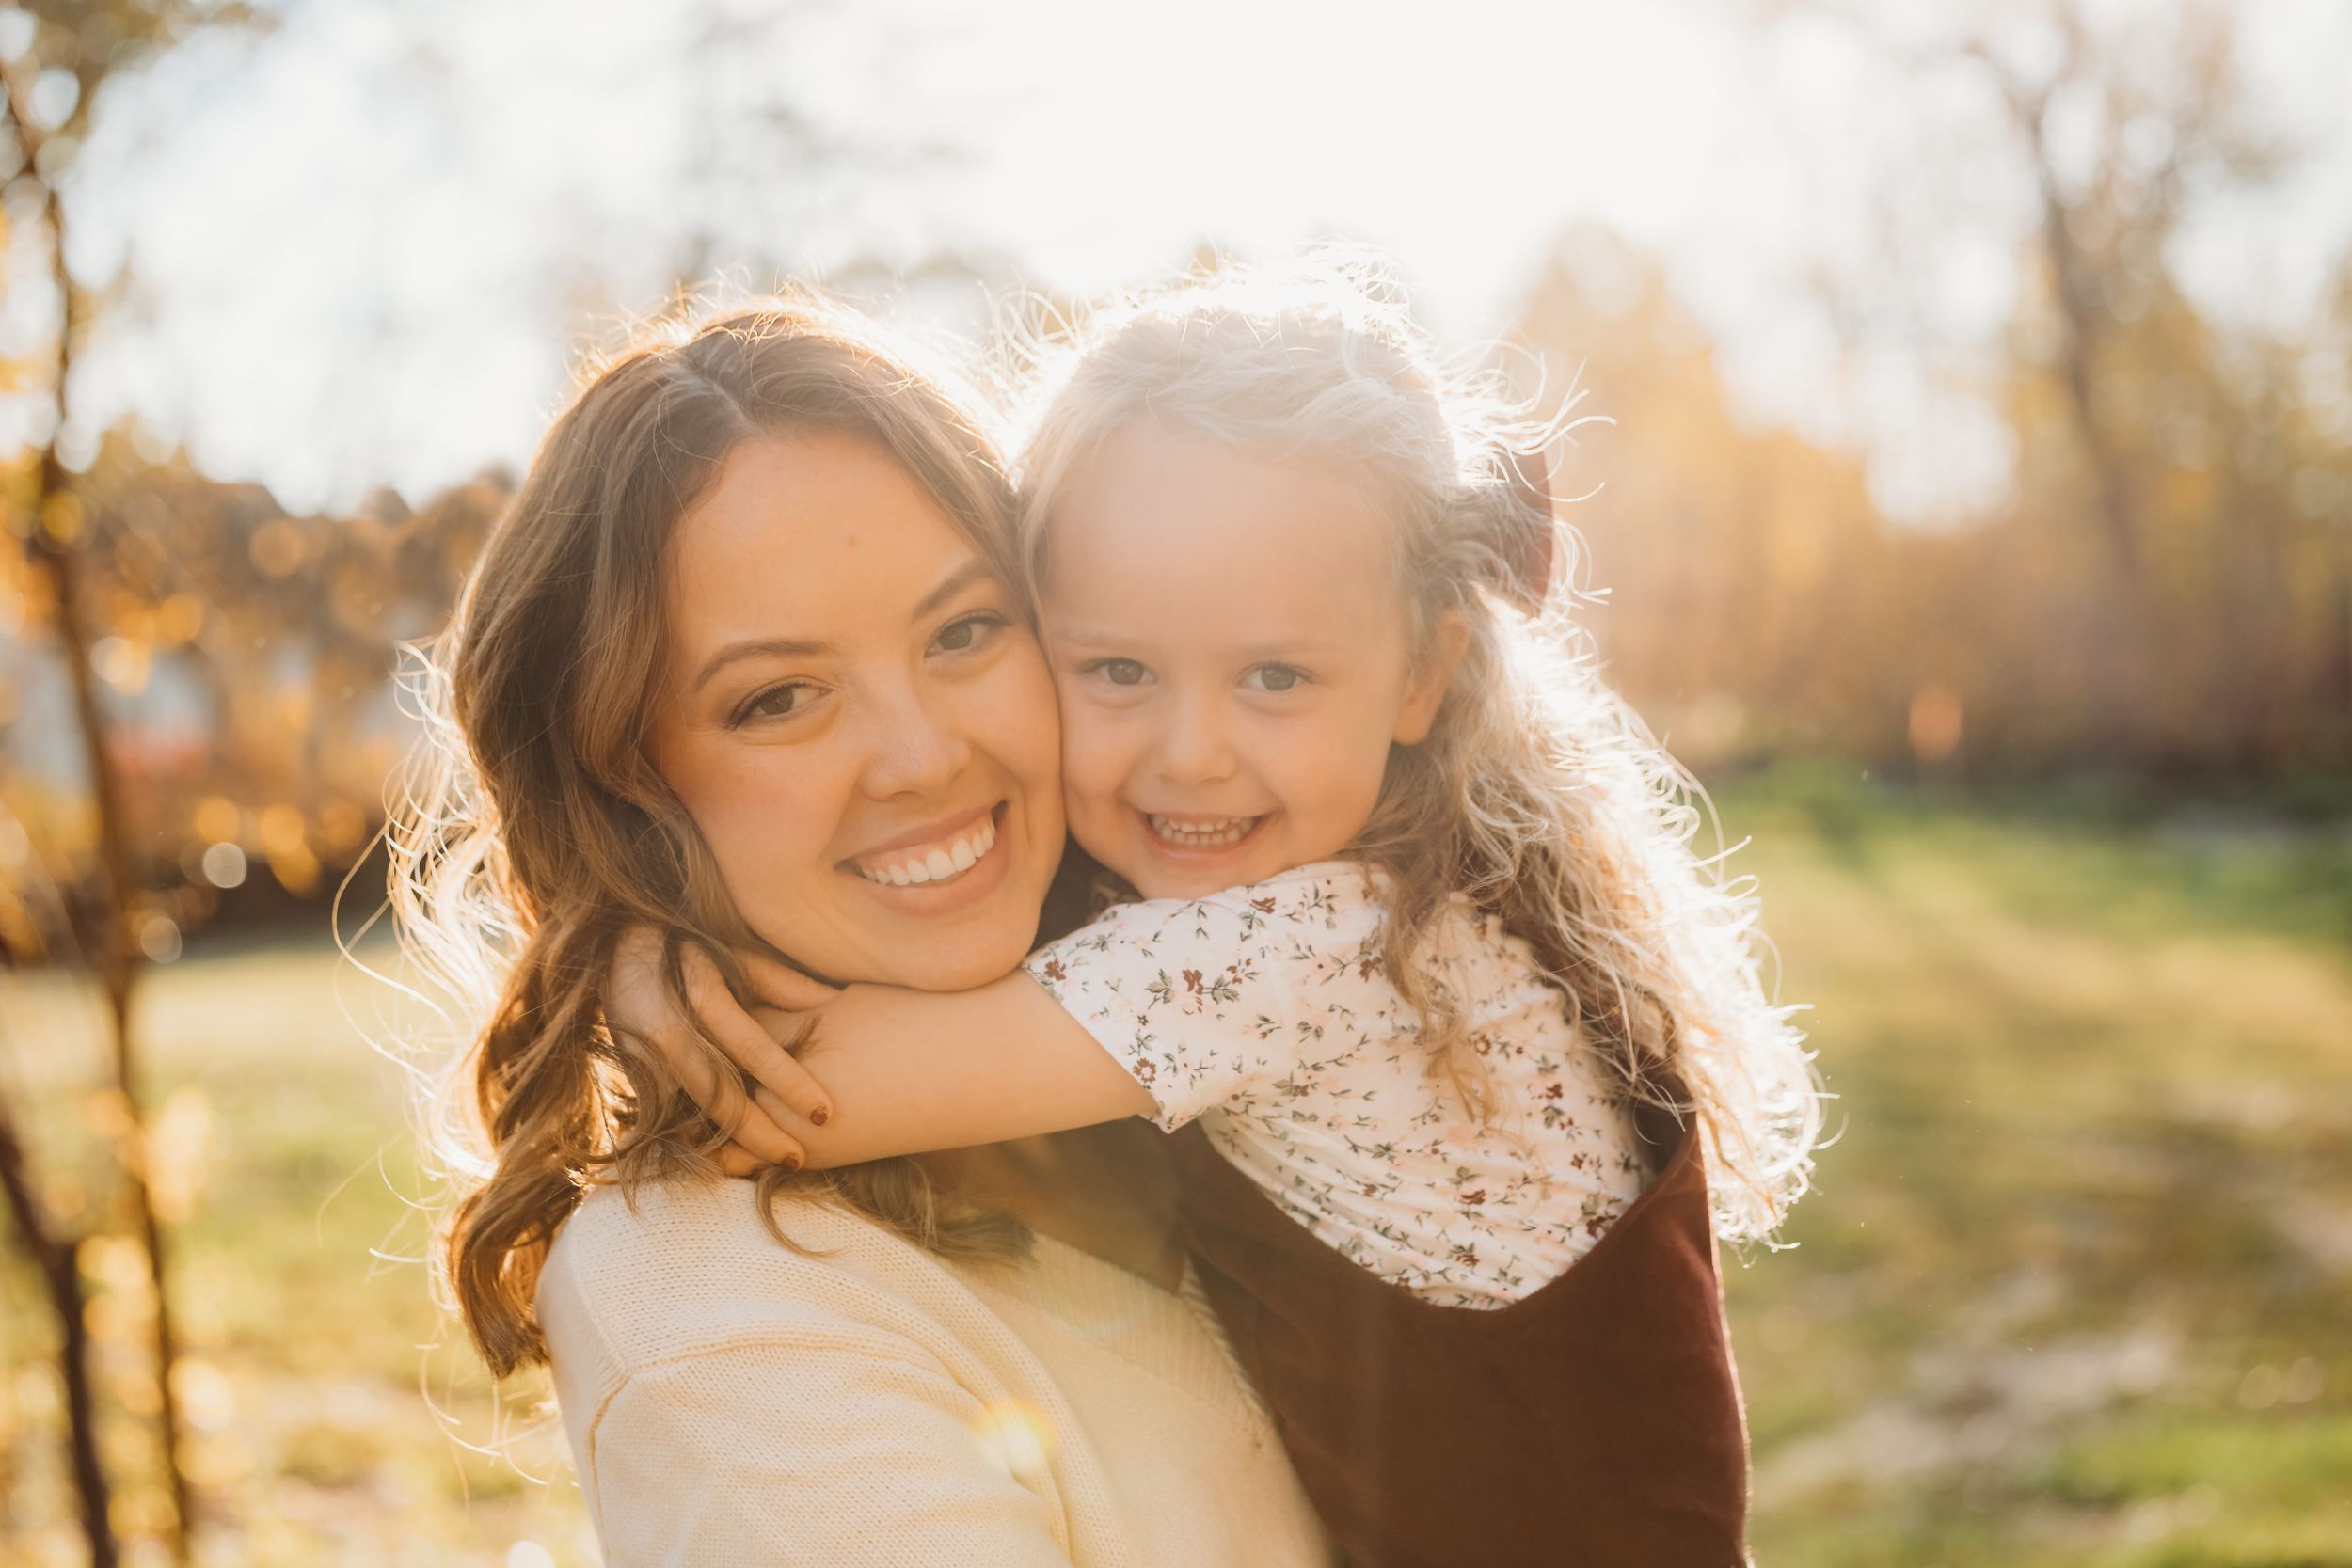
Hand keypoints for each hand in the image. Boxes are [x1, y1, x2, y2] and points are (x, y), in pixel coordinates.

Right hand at [605, 928, 842, 1176]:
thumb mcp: (731, 954)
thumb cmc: (688, 951)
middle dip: (759, 1132)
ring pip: (688, 1112)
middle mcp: (667, 1031)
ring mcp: (643, 1059)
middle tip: (798, 1159)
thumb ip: (779, 980)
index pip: (750, 1046)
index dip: (787, 1082)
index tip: (823, 1114)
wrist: (608, 951)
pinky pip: (667, 1117)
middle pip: (718, 1094)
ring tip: (767, 1167)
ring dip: (727, 1145)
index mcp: (698, 994)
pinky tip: (727, 1161)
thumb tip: (832, 999)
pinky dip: (696, 1141)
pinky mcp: (631, 1077)